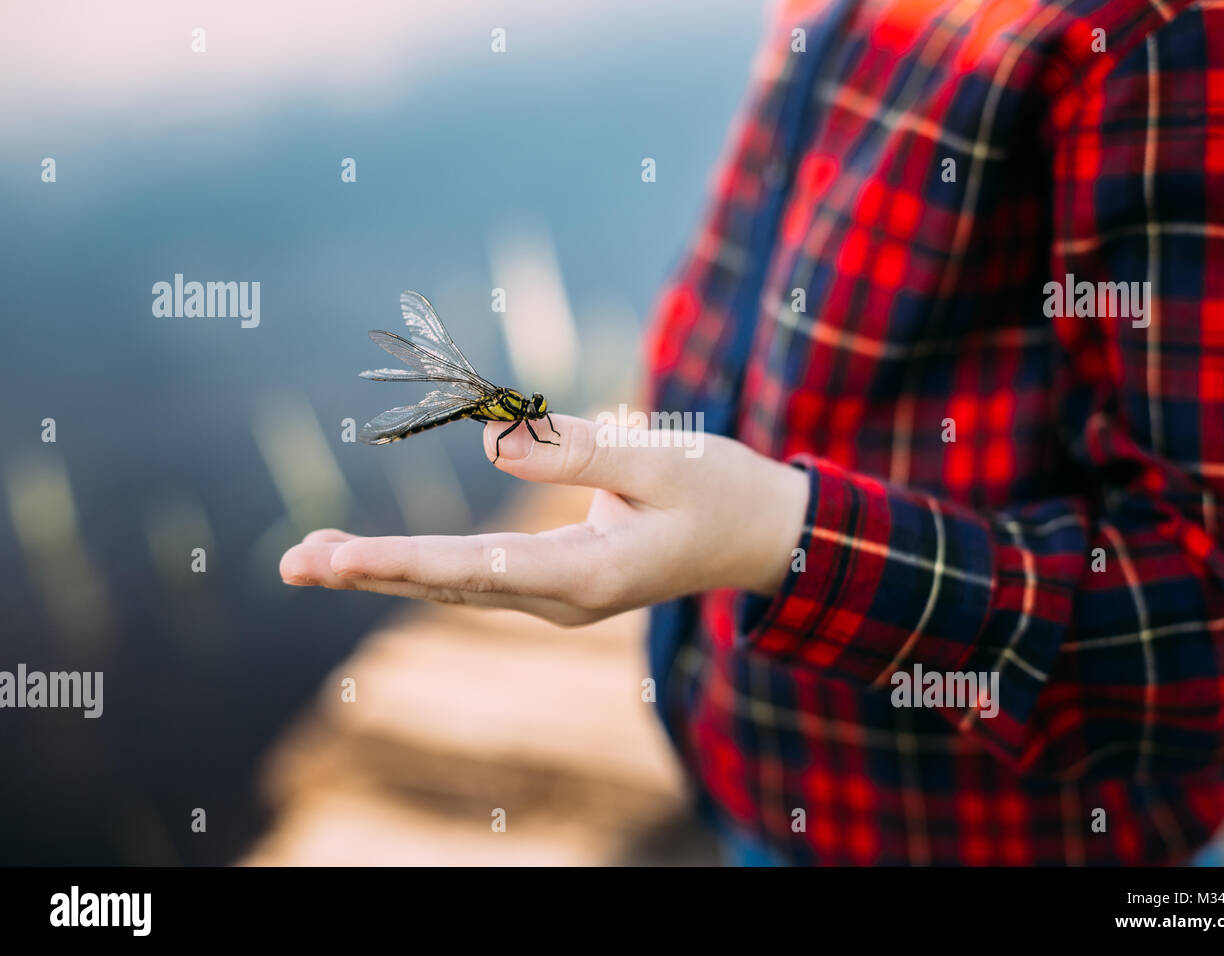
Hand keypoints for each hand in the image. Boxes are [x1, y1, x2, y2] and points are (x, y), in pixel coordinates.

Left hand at [279, 414, 808, 625]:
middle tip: (290, 561)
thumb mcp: (662, 458)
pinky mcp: (560, 582)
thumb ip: (578, 448)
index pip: (471, 569)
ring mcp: (559, 598)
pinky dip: (423, 565)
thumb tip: (491, 446)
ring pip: (457, 585)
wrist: (762, 536)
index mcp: (586, 575)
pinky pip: (477, 577)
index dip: (396, 560)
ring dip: (385, 570)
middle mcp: (562, 599)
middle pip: (448, 586)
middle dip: (368, 572)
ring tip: (311, 556)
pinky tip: (378, 559)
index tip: (330, 560)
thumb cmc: (721, 490)